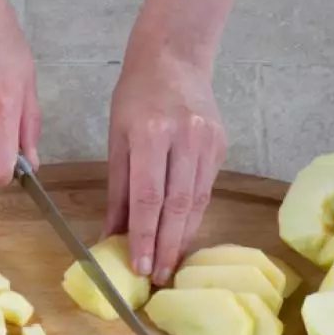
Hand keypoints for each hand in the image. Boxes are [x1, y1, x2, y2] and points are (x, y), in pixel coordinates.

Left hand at [104, 48, 226, 285]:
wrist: (174, 57)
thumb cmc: (136, 95)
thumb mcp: (117, 137)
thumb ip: (117, 188)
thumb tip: (112, 233)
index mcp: (152, 133)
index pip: (149, 197)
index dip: (145, 236)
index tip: (141, 266)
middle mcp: (185, 138)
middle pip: (178, 205)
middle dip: (167, 246)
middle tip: (159, 277)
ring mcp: (208, 142)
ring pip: (197, 202)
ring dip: (183, 236)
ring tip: (171, 264)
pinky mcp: (221, 145)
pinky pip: (206, 189)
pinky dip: (193, 215)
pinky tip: (182, 233)